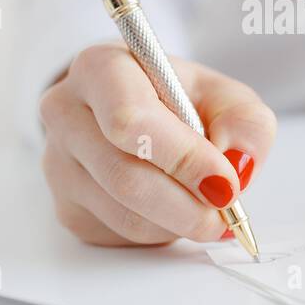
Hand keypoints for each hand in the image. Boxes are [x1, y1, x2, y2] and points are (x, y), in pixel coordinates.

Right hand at [40, 43, 276, 246]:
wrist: (139, 114)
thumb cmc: (180, 100)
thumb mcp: (225, 96)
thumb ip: (245, 123)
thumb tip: (236, 165)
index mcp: (100, 69)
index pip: (131, 121)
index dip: (183, 158)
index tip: (226, 183)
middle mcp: (65, 113)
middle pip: (125, 177)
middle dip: (187, 205)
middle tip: (226, 211)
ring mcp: (59, 164)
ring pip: (125, 215)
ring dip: (178, 222)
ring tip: (204, 205)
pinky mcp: (67, 207)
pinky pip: (120, 235)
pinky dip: (161, 232)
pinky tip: (174, 208)